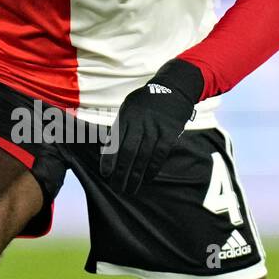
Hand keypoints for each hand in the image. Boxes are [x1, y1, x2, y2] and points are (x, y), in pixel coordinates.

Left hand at [99, 58, 203, 194]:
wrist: (173, 89)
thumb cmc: (145, 102)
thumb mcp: (128, 108)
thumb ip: (120, 128)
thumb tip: (108, 151)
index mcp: (126, 116)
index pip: (115, 141)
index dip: (109, 159)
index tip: (105, 174)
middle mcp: (140, 122)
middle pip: (128, 152)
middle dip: (121, 172)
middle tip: (117, 188)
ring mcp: (156, 127)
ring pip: (143, 156)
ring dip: (136, 175)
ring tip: (130, 189)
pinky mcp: (170, 132)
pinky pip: (159, 155)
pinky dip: (152, 168)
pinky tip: (147, 178)